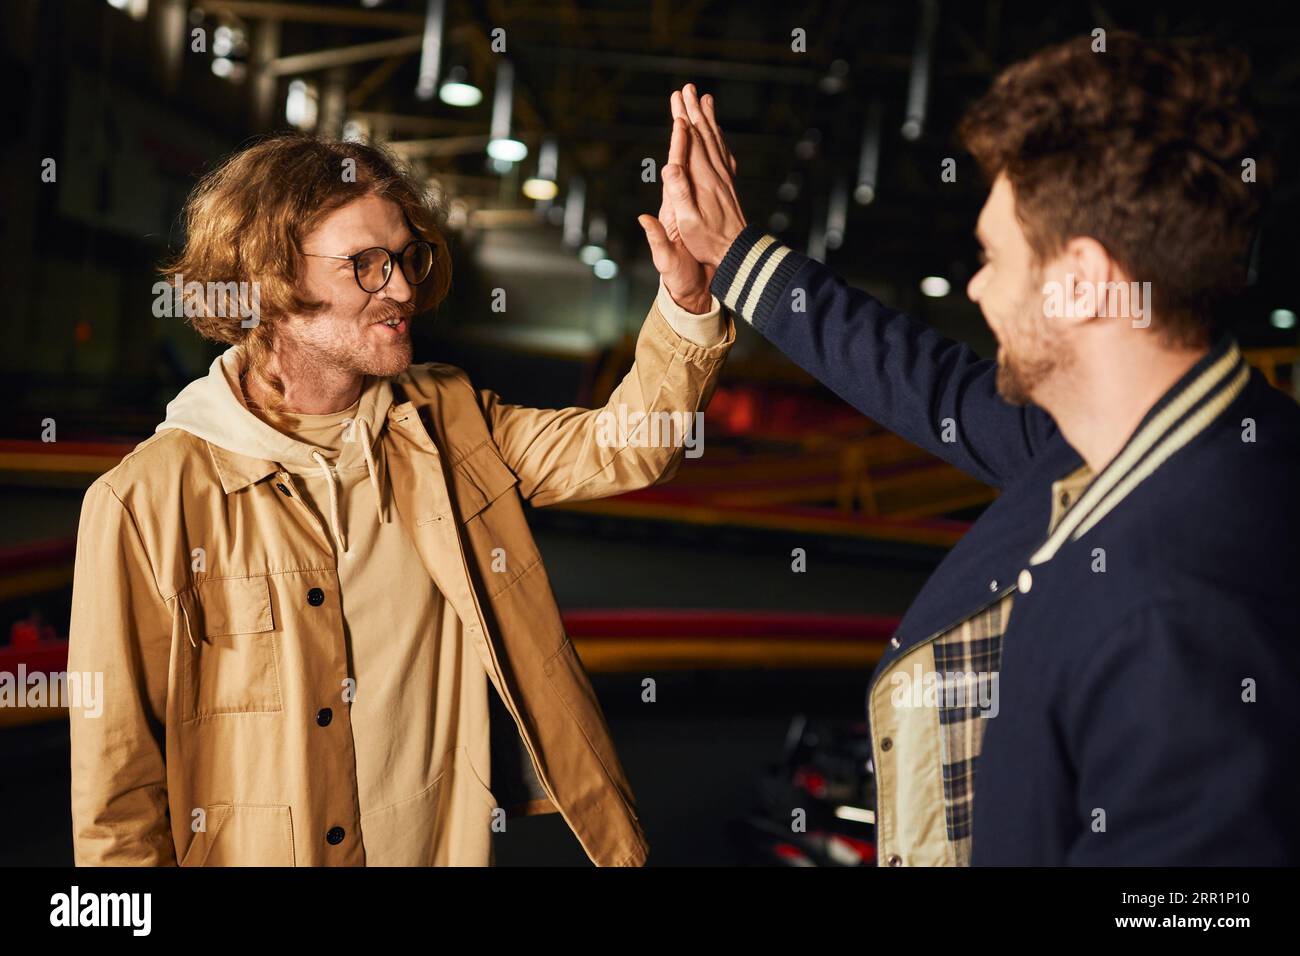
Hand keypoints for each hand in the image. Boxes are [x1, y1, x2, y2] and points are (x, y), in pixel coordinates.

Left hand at [640, 102, 712, 312]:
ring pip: (696, 156)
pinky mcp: (700, 206)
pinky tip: (718, 138)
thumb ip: (655, 241)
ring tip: (699, 102)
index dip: (678, 145)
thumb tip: (643, 219)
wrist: (690, 291)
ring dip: (698, 129)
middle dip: (683, 122)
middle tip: (682, 92)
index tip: (681, 119)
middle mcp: (678, 199)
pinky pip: (710, 170)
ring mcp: (689, 200)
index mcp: (671, 208)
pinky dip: (715, 151)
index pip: (675, 169)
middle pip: (682, 153)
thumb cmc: (679, 279)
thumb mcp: (666, 262)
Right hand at [662, 84, 746, 268]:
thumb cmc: (708, 242)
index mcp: (701, 180)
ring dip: (708, 119)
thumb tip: (669, 165)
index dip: (683, 120)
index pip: (691, 142)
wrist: (739, 253)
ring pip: (715, 140)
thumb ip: (679, 192)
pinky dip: (720, 138)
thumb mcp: (688, 221)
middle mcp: (715, 174)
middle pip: (703, 134)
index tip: (677, 100)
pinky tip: (719, 133)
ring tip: (705, 99)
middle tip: (687, 89)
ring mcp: (724, 179)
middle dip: (693, 110)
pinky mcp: (729, 186)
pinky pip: (724, 154)